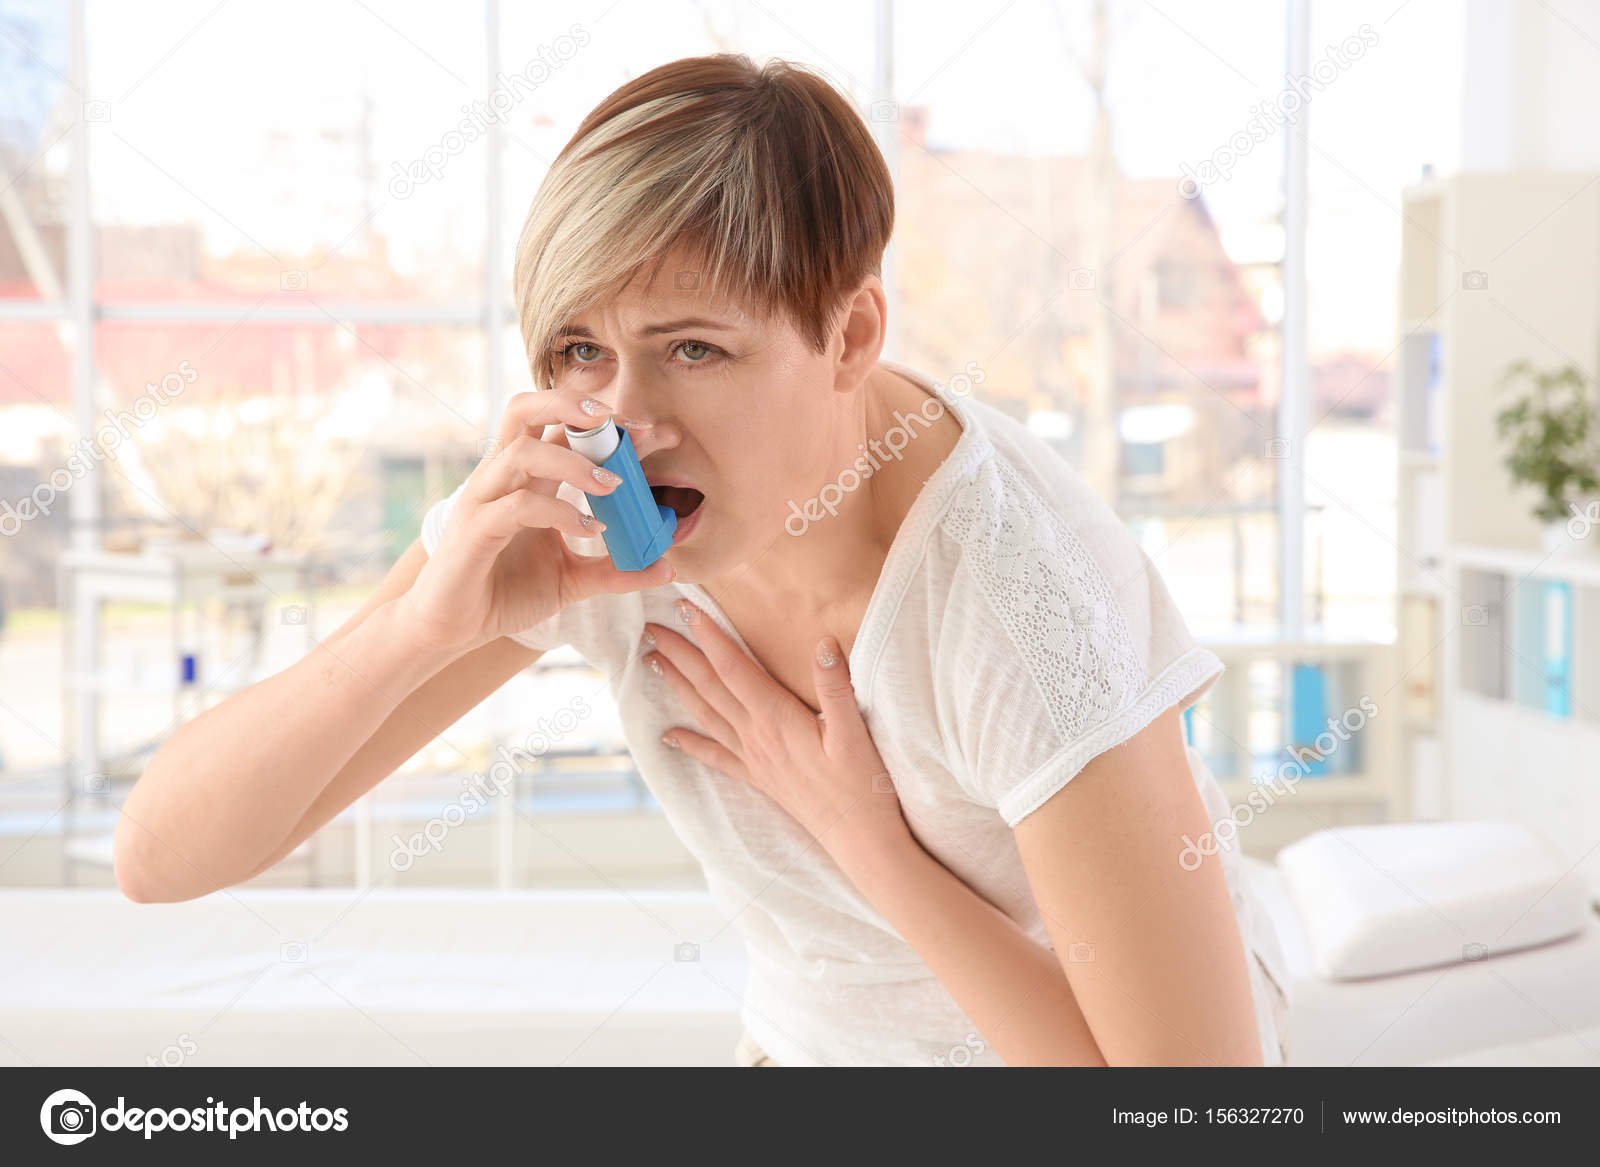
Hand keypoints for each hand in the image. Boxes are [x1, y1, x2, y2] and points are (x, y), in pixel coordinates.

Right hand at [402, 388, 674, 652]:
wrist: (454, 629)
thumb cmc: (504, 593)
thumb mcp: (572, 580)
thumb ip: (614, 570)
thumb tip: (666, 565)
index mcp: (526, 479)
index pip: (562, 429)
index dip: (606, 423)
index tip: (655, 433)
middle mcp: (502, 478)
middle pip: (525, 411)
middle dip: (571, 404)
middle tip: (619, 420)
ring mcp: (484, 500)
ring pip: (521, 452)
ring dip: (573, 461)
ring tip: (614, 484)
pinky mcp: (474, 531)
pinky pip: (516, 506)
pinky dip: (557, 512)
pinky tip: (588, 529)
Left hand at [642, 597, 909, 857]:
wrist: (858, 837)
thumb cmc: (861, 784)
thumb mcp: (855, 731)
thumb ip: (835, 687)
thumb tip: (823, 643)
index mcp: (776, 718)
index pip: (733, 667)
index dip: (708, 635)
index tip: (686, 607)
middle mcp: (756, 736)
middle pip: (709, 687)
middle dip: (680, 654)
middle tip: (650, 628)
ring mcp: (753, 758)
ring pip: (705, 715)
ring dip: (678, 687)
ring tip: (653, 663)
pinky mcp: (758, 777)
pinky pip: (716, 756)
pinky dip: (690, 744)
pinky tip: (668, 737)